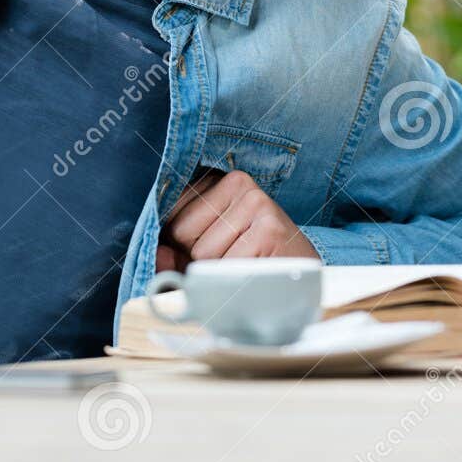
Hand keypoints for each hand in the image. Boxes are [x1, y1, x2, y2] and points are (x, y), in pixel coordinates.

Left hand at [156, 167, 320, 272]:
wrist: (304, 274)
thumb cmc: (249, 259)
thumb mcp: (210, 247)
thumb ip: (175, 252)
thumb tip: (156, 254)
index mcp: (218, 179)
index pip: (170, 215)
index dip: (176, 243)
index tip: (198, 249)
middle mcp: (238, 183)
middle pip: (181, 233)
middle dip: (195, 258)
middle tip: (229, 260)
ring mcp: (257, 203)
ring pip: (202, 254)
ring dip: (217, 272)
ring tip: (244, 266)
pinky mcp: (270, 229)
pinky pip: (227, 268)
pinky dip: (234, 282)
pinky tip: (255, 273)